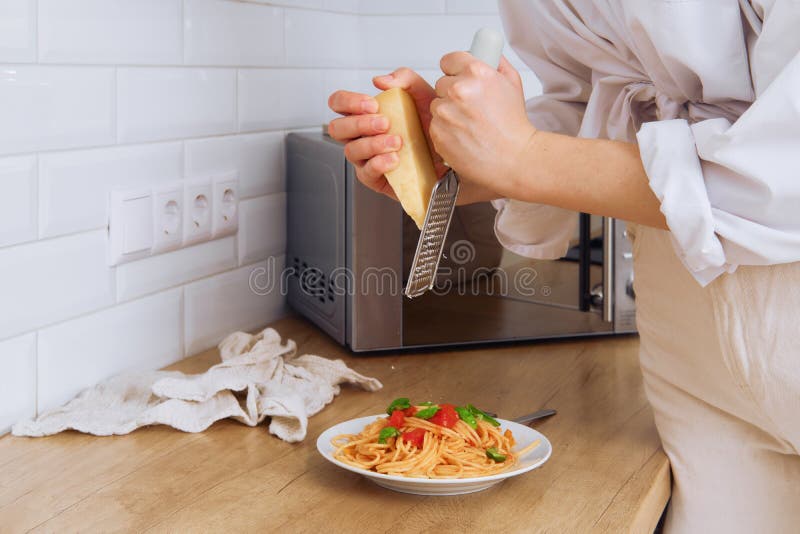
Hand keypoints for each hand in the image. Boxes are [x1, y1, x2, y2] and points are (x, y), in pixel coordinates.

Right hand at [327, 68, 445, 199]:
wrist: (454, 155)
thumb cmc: (434, 127)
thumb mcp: (425, 96)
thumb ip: (405, 80)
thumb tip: (381, 80)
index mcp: (367, 114)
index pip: (340, 103)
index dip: (348, 102)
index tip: (372, 104)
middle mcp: (362, 136)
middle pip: (337, 128)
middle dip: (359, 123)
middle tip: (385, 122)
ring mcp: (367, 159)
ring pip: (351, 151)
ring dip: (372, 144)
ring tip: (396, 142)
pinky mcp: (377, 180)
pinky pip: (366, 174)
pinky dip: (379, 164)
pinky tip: (394, 159)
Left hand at [431, 54, 536, 198]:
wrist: (514, 159)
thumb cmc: (514, 125)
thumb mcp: (513, 84)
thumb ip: (496, 63)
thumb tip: (485, 53)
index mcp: (476, 73)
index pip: (448, 60)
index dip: (455, 70)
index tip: (459, 77)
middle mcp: (457, 90)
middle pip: (441, 83)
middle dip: (453, 93)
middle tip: (471, 107)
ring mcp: (445, 113)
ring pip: (436, 105)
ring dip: (448, 112)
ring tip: (469, 124)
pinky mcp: (437, 133)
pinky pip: (435, 126)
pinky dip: (446, 130)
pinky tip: (464, 136)